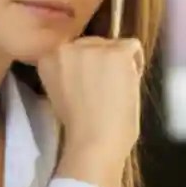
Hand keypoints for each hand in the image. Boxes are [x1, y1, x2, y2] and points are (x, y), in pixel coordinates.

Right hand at [37, 37, 144, 186]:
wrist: (93, 142)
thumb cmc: (78, 128)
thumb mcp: (60, 93)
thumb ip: (69, 74)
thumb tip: (90, 67)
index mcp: (48, 57)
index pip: (73, 50)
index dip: (85, 68)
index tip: (87, 88)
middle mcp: (67, 46)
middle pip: (95, 44)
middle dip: (102, 62)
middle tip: (104, 91)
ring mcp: (94, 47)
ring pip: (115, 46)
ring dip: (120, 65)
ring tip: (116, 91)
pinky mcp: (117, 53)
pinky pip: (134, 46)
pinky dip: (137, 64)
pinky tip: (129, 85)